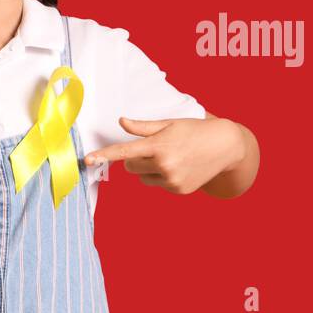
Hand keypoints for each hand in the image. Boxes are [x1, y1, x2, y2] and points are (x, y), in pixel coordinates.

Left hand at [85, 115, 242, 194]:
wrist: (225, 146)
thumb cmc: (194, 131)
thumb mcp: (169, 124)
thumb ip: (143, 127)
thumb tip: (121, 121)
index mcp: (159, 146)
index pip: (124, 152)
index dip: (104, 155)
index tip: (87, 160)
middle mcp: (164, 165)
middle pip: (130, 167)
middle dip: (136, 158)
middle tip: (156, 149)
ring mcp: (172, 180)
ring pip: (141, 178)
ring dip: (149, 169)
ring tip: (171, 158)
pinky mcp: (178, 190)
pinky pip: (156, 185)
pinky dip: (161, 177)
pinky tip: (179, 167)